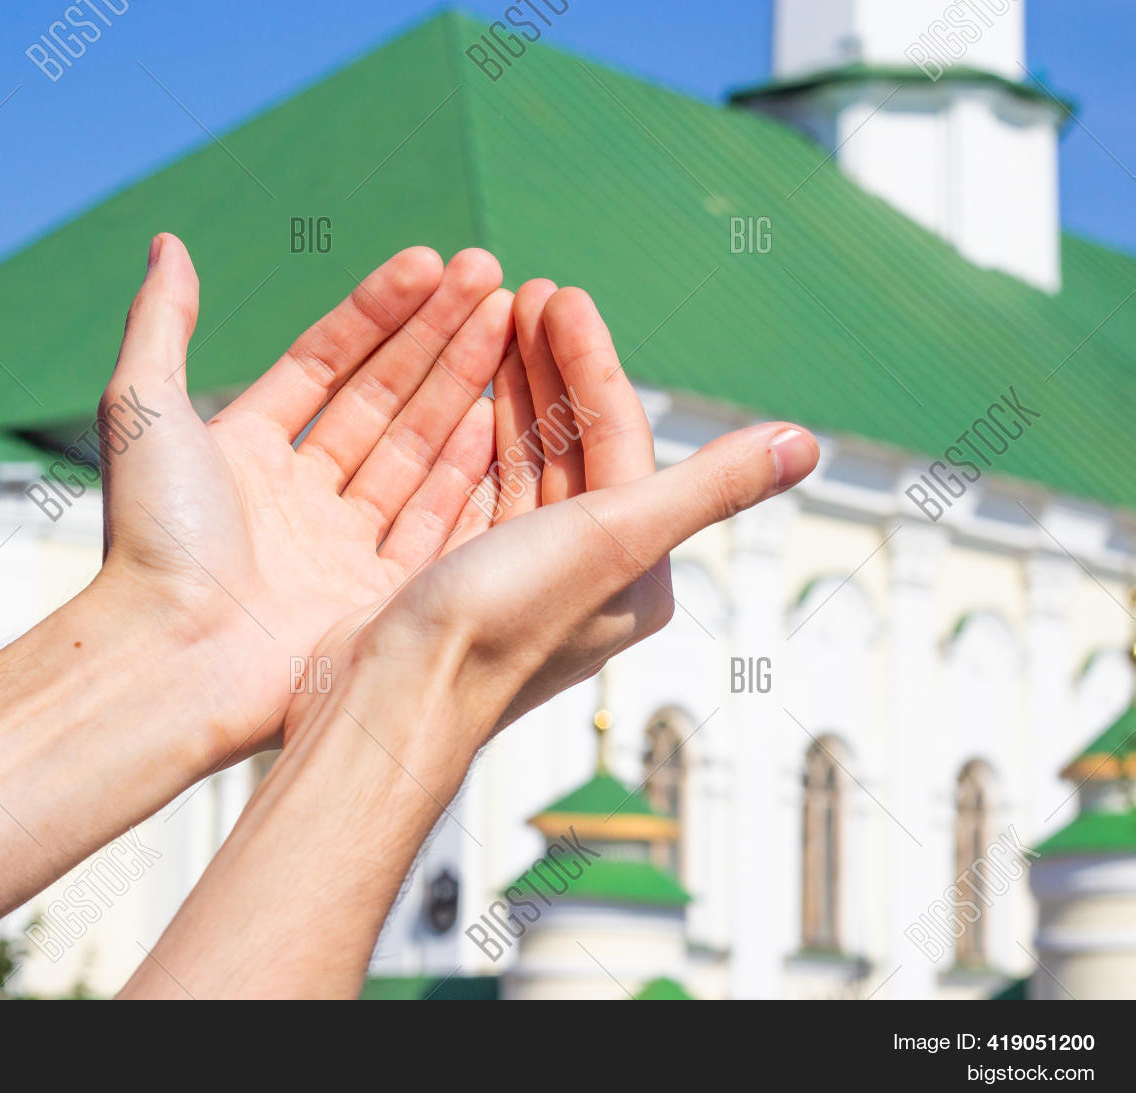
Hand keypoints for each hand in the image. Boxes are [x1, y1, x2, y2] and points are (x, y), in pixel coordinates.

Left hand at [89, 234, 513, 760]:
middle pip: (384, 399)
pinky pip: (435, 521)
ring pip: (417, 451)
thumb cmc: (155, 540)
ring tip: (512, 325)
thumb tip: (166, 242)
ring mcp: (342, 549)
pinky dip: (469, 469)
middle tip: (493, 278)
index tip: (430, 263)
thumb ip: (160, 323)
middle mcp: (299, 499)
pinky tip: (501, 415)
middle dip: (439, 335)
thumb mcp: (142, 411)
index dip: (378, 311)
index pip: (327, 363)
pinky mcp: (376, 596)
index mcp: (246, 454)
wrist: (177, 658)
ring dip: (463, 386)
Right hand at [119, 284, 817, 997]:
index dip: (592, 364)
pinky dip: (477, 436)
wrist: (386, 701)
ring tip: (495, 322)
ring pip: (528, 463)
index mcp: (632, 572)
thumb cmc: (496, 629)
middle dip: (554, 366)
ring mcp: (521, 578)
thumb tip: (804, 445)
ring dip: (517, 390)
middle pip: (576, 446)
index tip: (556, 295)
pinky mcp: (464, 580)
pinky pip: (482, 490)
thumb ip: (710, 489)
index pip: (619, 443)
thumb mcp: (615, 541)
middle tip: (525, 293)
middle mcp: (585, 576)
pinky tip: (462, 394)